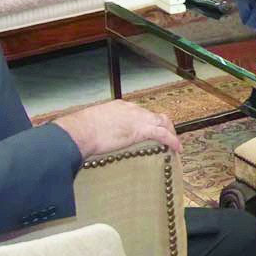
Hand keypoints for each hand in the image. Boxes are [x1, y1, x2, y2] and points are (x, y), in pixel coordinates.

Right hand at [53, 100, 181, 157]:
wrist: (79, 132)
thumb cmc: (80, 132)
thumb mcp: (92, 125)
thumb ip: (101, 128)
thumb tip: (98, 138)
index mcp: (119, 107)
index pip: (140, 113)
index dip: (148, 122)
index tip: (151, 130)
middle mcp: (131, 109)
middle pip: (154, 116)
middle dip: (163, 126)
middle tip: (167, 137)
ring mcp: (137, 118)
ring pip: (162, 122)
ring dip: (171, 133)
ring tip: (174, 144)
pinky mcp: (141, 130)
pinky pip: (163, 134)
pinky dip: (172, 140)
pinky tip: (177, 148)